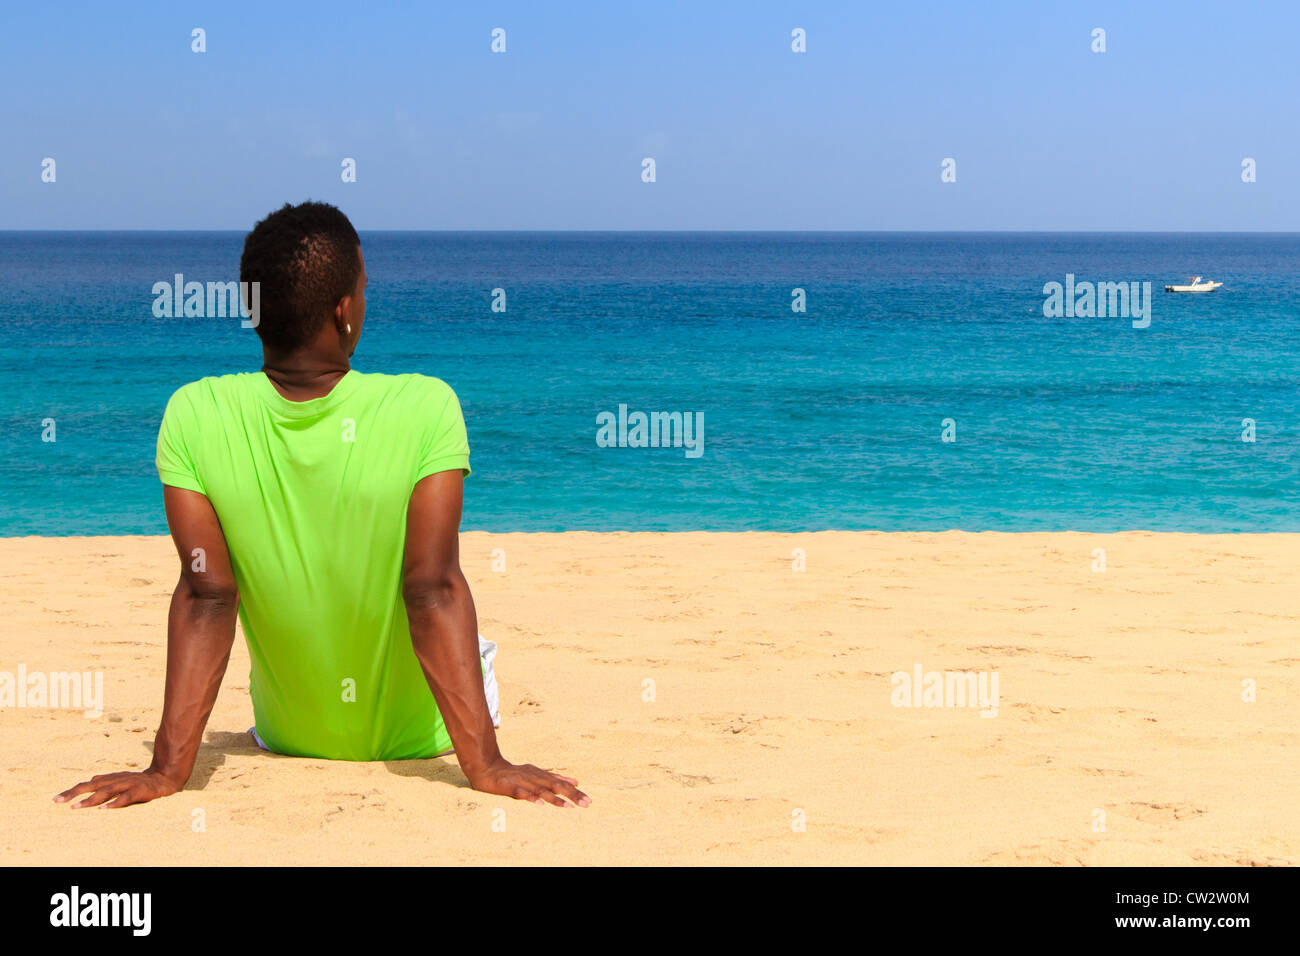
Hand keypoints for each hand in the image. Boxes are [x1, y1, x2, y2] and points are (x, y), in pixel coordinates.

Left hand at [54, 768, 181, 808]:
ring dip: (91, 799)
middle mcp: (117, 780)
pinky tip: (104, 809)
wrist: (165, 777)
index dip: (72, 790)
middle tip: (58, 801)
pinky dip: (115, 803)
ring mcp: (128, 784)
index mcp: (111, 778)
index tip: (56, 798)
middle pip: (92, 786)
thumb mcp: (122, 779)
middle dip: (75, 793)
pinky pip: (126, 798)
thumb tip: (91, 779)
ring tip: (77, 807)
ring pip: (107, 792)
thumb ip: (107, 780)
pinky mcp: (140, 790)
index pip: (88, 784)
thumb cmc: (141, 781)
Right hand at [468, 758, 589, 807]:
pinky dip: (530, 798)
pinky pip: (520, 793)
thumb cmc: (514, 773)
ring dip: (554, 799)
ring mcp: (521, 781)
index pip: (560, 783)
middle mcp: (533, 776)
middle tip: (586, 803)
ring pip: (540, 790)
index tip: (589, 800)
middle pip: (555, 786)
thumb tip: (575, 781)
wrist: (487, 767)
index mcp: (540, 774)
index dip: (574, 791)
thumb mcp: (536, 774)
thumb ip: (554, 778)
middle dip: (571, 794)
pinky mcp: (508, 786)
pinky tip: (539, 804)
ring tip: (568, 807)